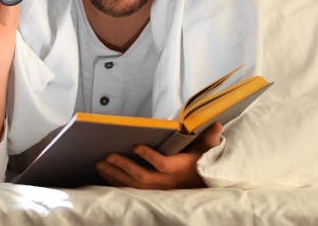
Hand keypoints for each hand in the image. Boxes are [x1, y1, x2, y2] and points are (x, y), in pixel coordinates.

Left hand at [96, 122, 222, 189]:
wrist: (199, 185)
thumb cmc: (199, 164)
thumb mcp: (206, 151)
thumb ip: (210, 139)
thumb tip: (218, 125)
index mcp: (177, 168)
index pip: (162, 164)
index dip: (148, 156)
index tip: (136, 146)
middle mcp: (165, 181)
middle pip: (141, 176)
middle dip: (123, 166)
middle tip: (107, 156)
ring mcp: (156, 188)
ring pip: (132, 184)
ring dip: (115, 174)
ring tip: (99, 164)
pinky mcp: (150, 191)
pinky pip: (130, 188)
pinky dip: (116, 181)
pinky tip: (104, 174)